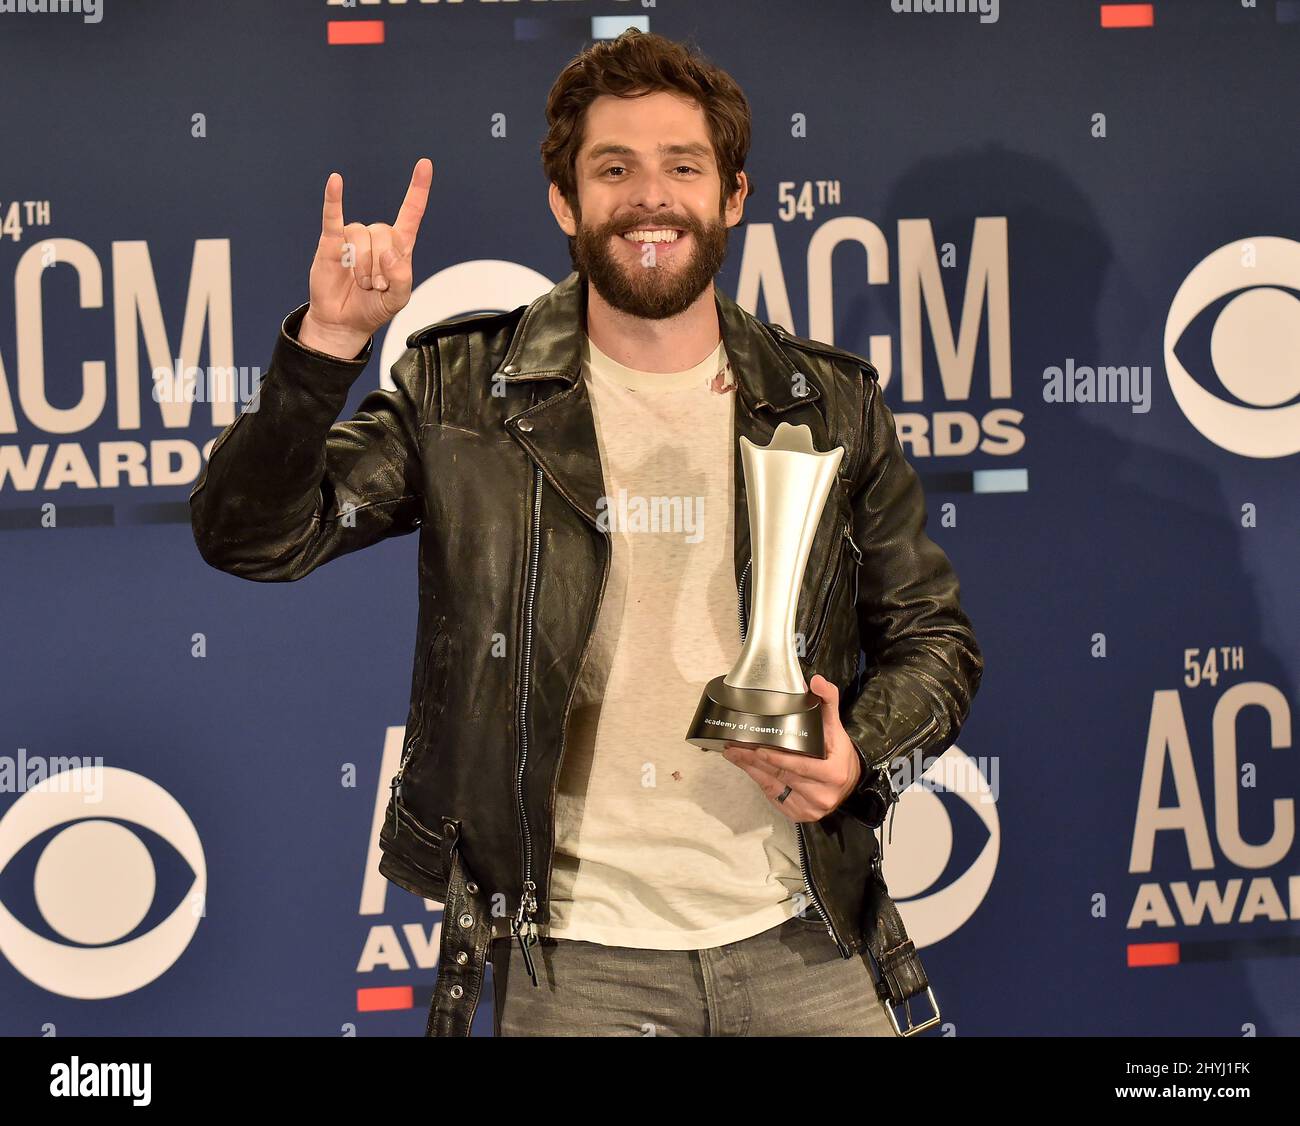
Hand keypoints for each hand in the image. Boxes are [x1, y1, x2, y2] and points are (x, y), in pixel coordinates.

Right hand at [298, 158, 432, 358]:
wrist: (345, 321)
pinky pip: (333, 216)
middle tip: (377, 286)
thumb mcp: (398, 301)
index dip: (418, 190)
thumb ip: (403, 279)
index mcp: (398, 247)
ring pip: (362, 238)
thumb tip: (389, 255)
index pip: (411, 213)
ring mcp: (353, 237)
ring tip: (361, 283)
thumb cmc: (373, 307)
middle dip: (381, 266)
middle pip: (384, 234)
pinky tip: (336, 182)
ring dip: (363, 267)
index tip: (424, 165)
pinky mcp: (331, 241)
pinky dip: (333, 199)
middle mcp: (377, 237)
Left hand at [720, 674, 862, 822]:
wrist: (849, 781)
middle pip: (782, 775)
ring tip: (733, 754)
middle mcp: (822, 794)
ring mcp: (810, 808)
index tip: (757, 749)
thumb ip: (827, 700)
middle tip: (734, 747)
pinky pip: (774, 796)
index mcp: (832, 773)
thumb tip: (816, 681)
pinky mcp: (800, 814)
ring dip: (751, 770)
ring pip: (774, 786)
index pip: (801, 766)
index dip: (778, 759)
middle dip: (754, 760)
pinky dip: (759, 781)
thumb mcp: (836, 726)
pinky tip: (746, 767)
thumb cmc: (838, 752)